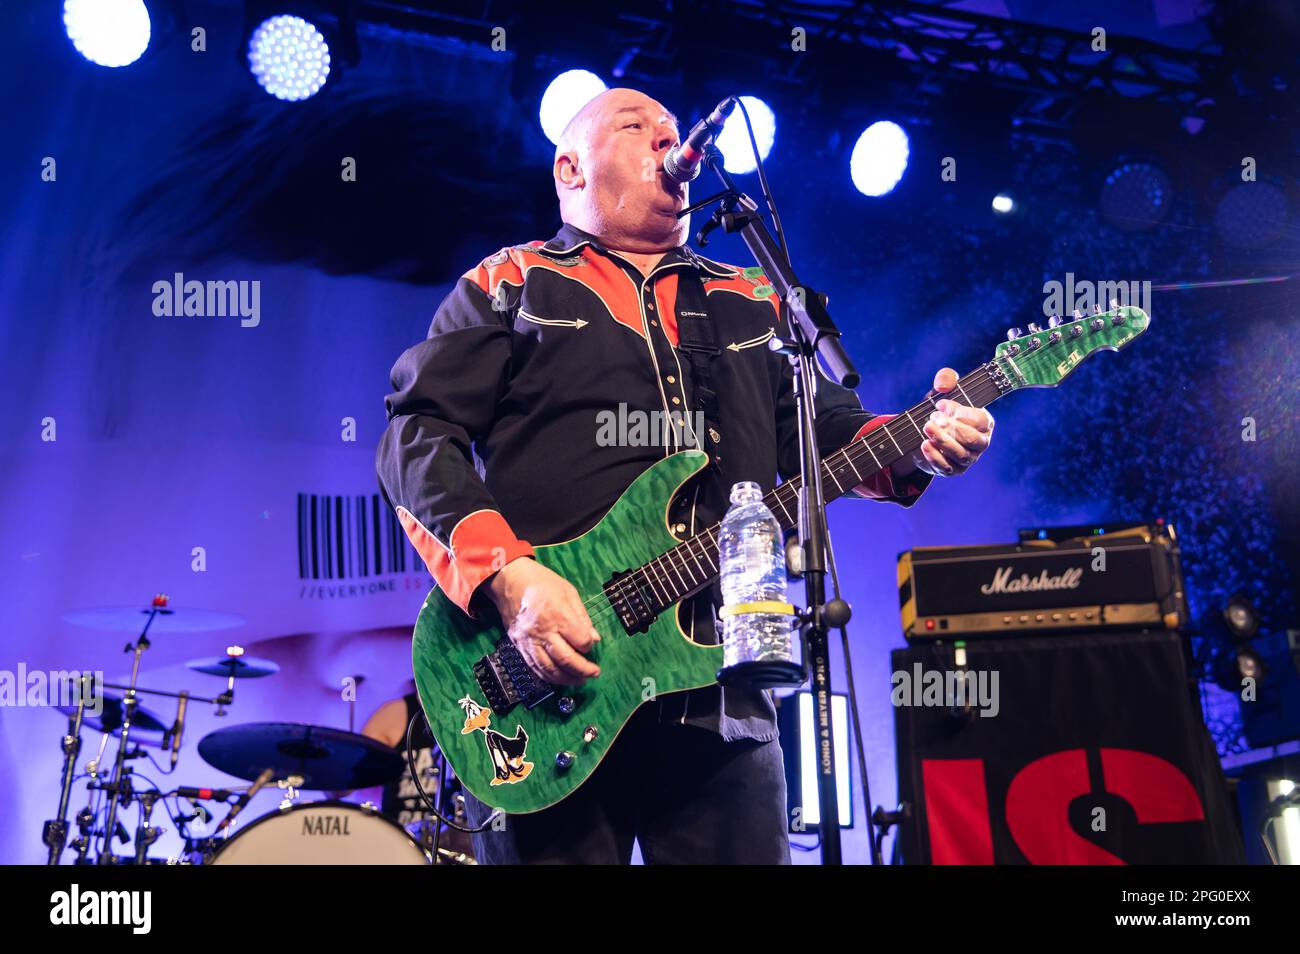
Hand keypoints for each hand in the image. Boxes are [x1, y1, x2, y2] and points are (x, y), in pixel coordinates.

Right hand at [485, 557, 600, 685]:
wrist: (508, 580)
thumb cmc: (541, 582)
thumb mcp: (568, 592)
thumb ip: (582, 617)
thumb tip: (594, 639)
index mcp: (558, 615)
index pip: (580, 640)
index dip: (589, 645)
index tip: (590, 643)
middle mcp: (543, 631)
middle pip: (566, 659)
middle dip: (583, 670)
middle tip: (594, 673)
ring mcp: (529, 641)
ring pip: (550, 669)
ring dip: (567, 679)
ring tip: (579, 680)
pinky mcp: (519, 646)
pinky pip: (535, 668)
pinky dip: (548, 677)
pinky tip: (559, 678)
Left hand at [910, 367, 994, 476]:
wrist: (925, 433)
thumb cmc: (941, 410)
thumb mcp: (943, 391)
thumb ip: (946, 378)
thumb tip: (943, 386)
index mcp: (985, 423)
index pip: (980, 420)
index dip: (961, 412)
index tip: (940, 404)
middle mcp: (980, 443)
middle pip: (973, 439)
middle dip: (952, 428)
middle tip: (932, 418)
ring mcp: (968, 459)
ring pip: (961, 455)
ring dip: (942, 441)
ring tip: (926, 427)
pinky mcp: (953, 470)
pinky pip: (947, 467)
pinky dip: (934, 456)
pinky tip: (924, 444)